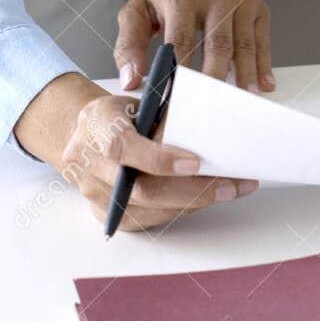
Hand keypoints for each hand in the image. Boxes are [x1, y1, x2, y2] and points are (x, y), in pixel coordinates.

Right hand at [14, 73, 257, 231]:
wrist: (89, 134)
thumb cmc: (122, 114)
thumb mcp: (140, 102)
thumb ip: (164, 117)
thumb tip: (210, 137)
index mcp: (97, 124)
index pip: (123, 147)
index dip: (159, 159)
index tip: (195, 163)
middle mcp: (88, 163)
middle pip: (141, 189)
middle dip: (192, 190)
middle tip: (231, 185)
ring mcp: (95, 192)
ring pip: (149, 209)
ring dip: (194, 203)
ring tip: (230, 190)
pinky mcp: (107, 213)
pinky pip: (149, 218)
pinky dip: (180, 209)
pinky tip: (205, 198)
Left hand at [116, 0, 272, 92]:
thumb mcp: (140, 3)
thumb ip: (129, 43)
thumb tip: (131, 81)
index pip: (180, 42)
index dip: (178, 75)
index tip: (174, 102)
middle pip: (217, 46)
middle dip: (213, 81)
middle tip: (208, 111)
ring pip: (244, 45)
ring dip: (242, 77)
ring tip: (239, 104)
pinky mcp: (258, 5)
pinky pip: (262, 40)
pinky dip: (263, 65)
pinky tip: (262, 86)